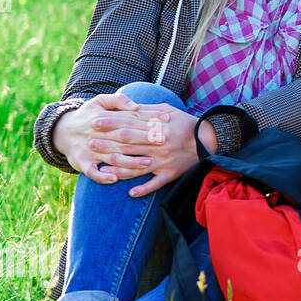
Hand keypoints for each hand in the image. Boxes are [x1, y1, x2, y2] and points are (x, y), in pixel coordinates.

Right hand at [53, 93, 170, 184]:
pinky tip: (115, 179)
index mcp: (103, 119)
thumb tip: (136, 105)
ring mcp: (89, 150)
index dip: (148, 120)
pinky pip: (91, 172)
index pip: (129, 120)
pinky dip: (102, 176)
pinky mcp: (81, 163)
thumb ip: (118, 100)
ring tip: (147, 164)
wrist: (60, 131)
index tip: (166, 121)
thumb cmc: (87, 115)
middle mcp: (97, 135)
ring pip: (112, 158)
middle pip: (123, 139)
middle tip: (163, 142)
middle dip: (144, 140)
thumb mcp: (98, 101)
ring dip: (130, 162)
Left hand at [62, 100, 215, 197]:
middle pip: (129, 142)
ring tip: (101, 167)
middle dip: (108, 142)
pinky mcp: (171, 173)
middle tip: (90, 141)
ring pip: (138, 164)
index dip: (111, 122)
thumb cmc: (186, 124)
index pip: (130, 123)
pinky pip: (156, 183)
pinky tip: (130, 193)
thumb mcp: (168, 111)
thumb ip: (148, 110)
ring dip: (118, 166)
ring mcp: (164, 160)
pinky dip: (144, 189)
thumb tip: (128, 107)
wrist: (210, 140)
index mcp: (159, 126)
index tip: (95, 122)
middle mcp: (160, 143)